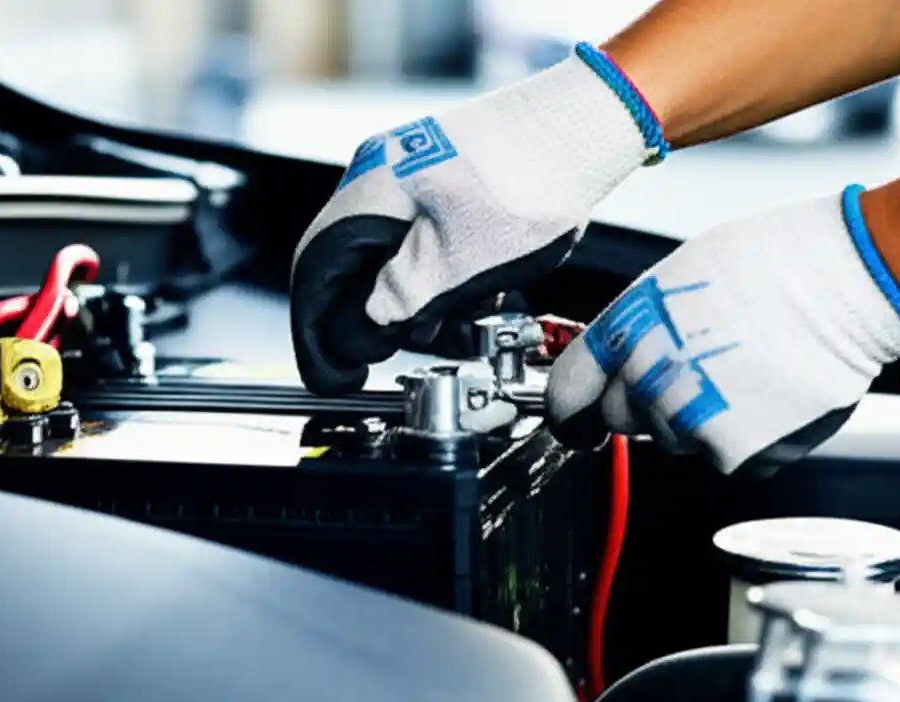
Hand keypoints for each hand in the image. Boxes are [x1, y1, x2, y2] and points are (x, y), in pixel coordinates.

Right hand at [291, 43, 669, 395]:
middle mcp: (381, 179)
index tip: (336, 374)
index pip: (315, 273)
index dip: (317, 333)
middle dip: (373, 321)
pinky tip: (474, 300)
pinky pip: (422, 242)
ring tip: (453, 330)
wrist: (585, 129)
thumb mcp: (461, 261)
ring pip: (389, 258)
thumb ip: (404, 297)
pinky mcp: (445, 184)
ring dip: (415, 304)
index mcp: (370, 195)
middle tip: (396, 354)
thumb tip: (367, 326)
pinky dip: (439, 280)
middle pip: (348, 268)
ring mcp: (412, 178)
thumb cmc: (529, 180)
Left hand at [545, 187, 899, 473]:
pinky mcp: (741, 454)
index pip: (567, 390)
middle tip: (695, 369)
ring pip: (675, 440)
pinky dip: (745, 439)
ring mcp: (694, 422)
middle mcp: (650, 381)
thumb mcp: (676, 278)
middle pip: (621, 418)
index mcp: (626, 331)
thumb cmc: (773, 262)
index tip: (574, 416)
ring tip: (745, 371)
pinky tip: (770, 395)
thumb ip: (637, 328)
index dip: (570, 405)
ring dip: (698, 419)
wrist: (850, 283)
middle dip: (645, 402)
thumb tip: (621, 357)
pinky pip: (727, 458)